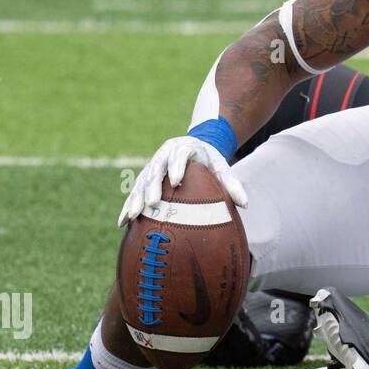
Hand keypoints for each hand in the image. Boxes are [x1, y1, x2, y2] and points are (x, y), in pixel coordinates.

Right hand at [118, 135, 246, 225]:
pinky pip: (134, 191)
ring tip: (132, 216)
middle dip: (153, 186)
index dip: (177, 168)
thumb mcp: (223, 168)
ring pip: (141, 182)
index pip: (180, 156)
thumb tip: (245, 205)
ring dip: (136, 199)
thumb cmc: (211, 160)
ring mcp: (152, 165)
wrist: (195, 146)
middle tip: (153, 203)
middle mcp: (164, 154)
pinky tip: (123, 222)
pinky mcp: (145, 176)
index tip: (176, 182)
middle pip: (156, 170)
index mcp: (184, 148)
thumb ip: (233, 184)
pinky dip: (128, 205)